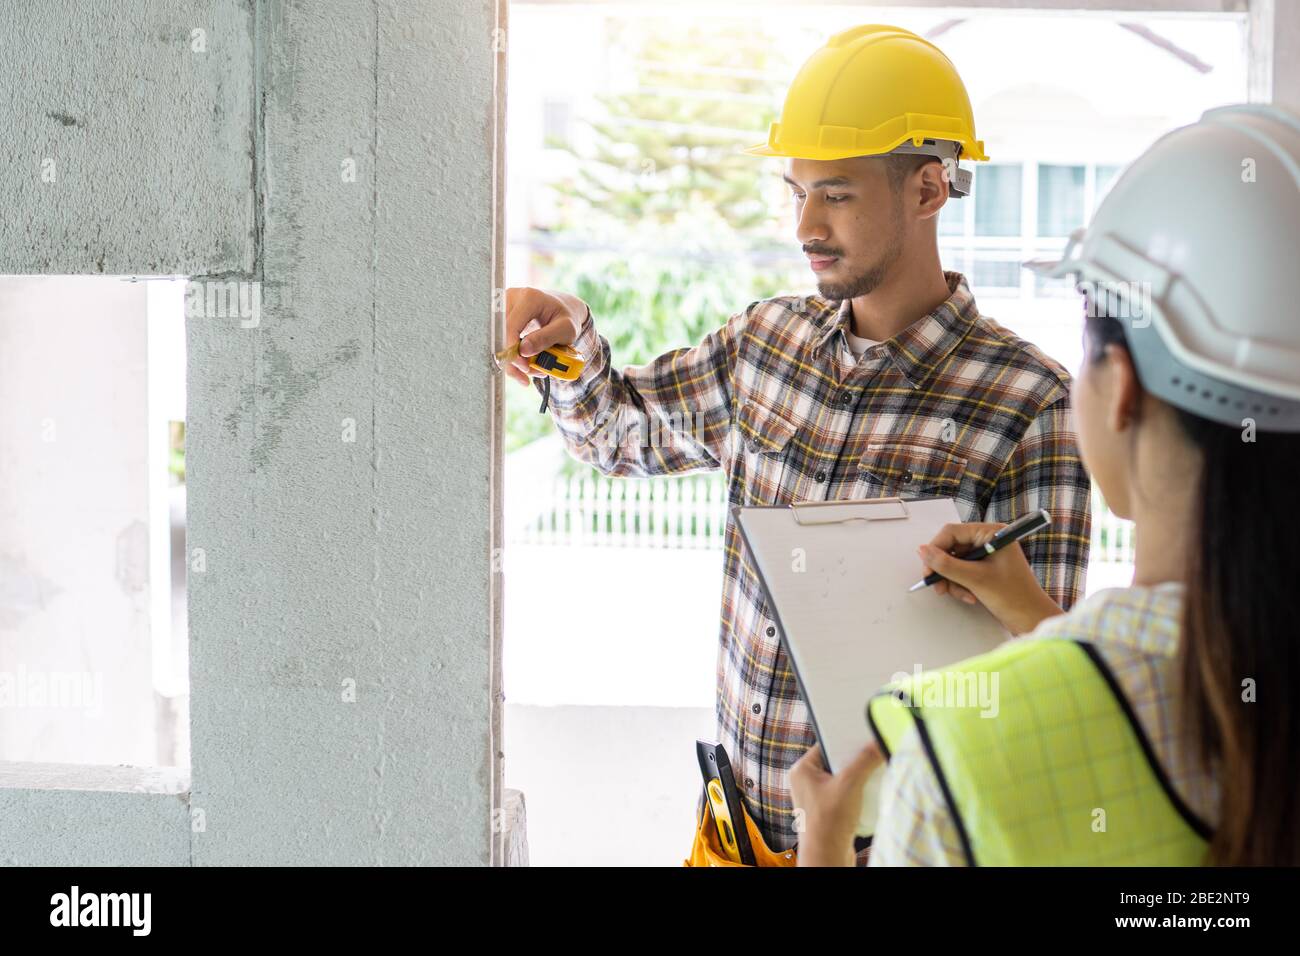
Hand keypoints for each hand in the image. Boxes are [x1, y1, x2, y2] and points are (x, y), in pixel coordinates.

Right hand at [502, 287, 589, 385]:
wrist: (565, 308)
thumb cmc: (567, 317)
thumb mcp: (566, 329)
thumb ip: (545, 339)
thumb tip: (523, 351)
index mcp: (529, 298)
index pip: (511, 327)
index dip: (514, 351)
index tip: (525, 367)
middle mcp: (512, 297)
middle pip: (501, 334)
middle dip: (512, 359)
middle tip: (526, 375)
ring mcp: (505, 304)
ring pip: (498, 339)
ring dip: (511, 359)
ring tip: (529, 370)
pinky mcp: (502, 314)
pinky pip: (501, 338)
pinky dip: (511, 354)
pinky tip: (524, 363)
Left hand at [789, 741, 883, 866]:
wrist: (827, 855)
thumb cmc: (827, 822)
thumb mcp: (849, 784)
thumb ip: (865, 760)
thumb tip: (877, 742)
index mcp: (802, 769)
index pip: (826, 744)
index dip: (845, 740)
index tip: (863, 735)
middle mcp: (806, 781)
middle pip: (836, 761)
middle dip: (854, 760)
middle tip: (872, 755)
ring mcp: (816, 796)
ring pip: (842, 777)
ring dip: (858, 776)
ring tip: (872, 773)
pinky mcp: (828, 809)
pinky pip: (845, 792)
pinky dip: (857, 791)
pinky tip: (869, 790)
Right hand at [916, 522, 1062, 634]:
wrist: (1032, 620)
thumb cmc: (1016, 597)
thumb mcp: (976, 579)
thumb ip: (946, 564)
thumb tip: (923, 551)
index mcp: (993, 533)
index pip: (953, 532)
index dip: (936, 548)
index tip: (928, 566)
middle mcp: (990, 540)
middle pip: (952, 548)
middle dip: (945, 569)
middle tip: (939, 585)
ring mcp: (988, 555)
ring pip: (954, 562)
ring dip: (953, 580)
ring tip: (963, 594)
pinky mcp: (986, 569)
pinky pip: (962, 572)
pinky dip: (961, 585)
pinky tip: (970, 596)